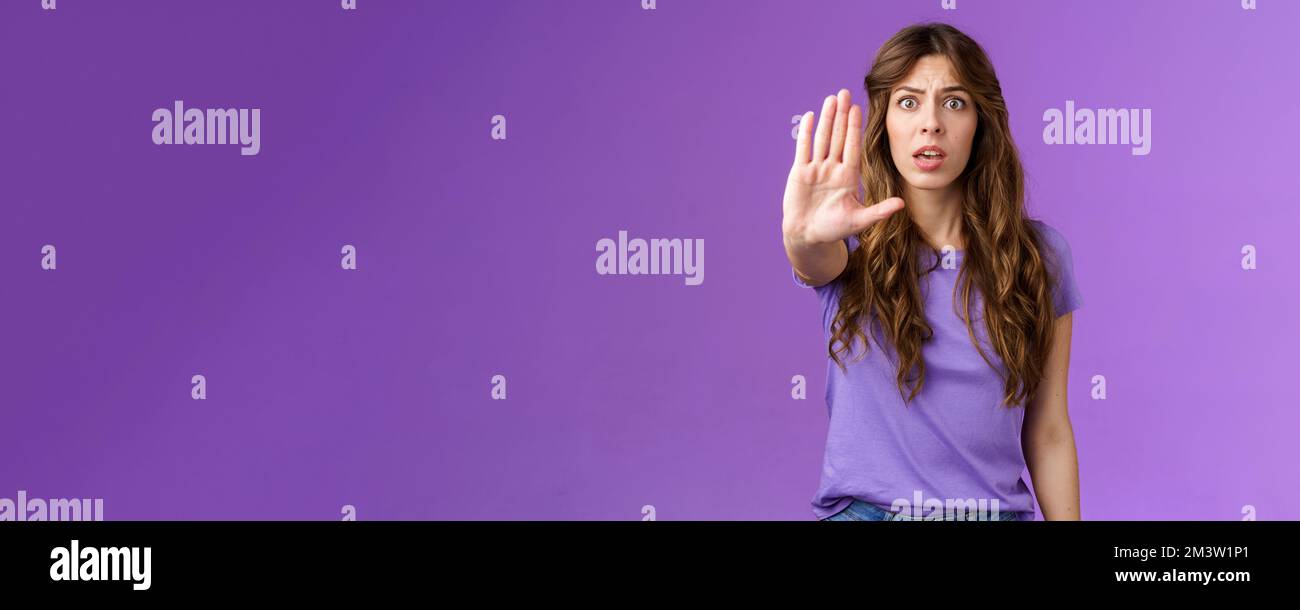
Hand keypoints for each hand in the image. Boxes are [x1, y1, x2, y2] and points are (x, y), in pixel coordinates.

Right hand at [782, 89, 903, 247]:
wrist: (808, 236)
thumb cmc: (833, 230)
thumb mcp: (859, 221)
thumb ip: (879, 211)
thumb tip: (901, 204)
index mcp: (848, 176)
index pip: (853, 146)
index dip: (855, 127)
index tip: (859, 109)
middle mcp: (833, 168)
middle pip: (838, 136)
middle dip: (842, 115)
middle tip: (845, 93)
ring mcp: (816, 168)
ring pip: (822, 138)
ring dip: (827, 119)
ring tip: (831, 99)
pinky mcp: (800, 172)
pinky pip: (804, 148)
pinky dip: (806, 132)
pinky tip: (810, 116)